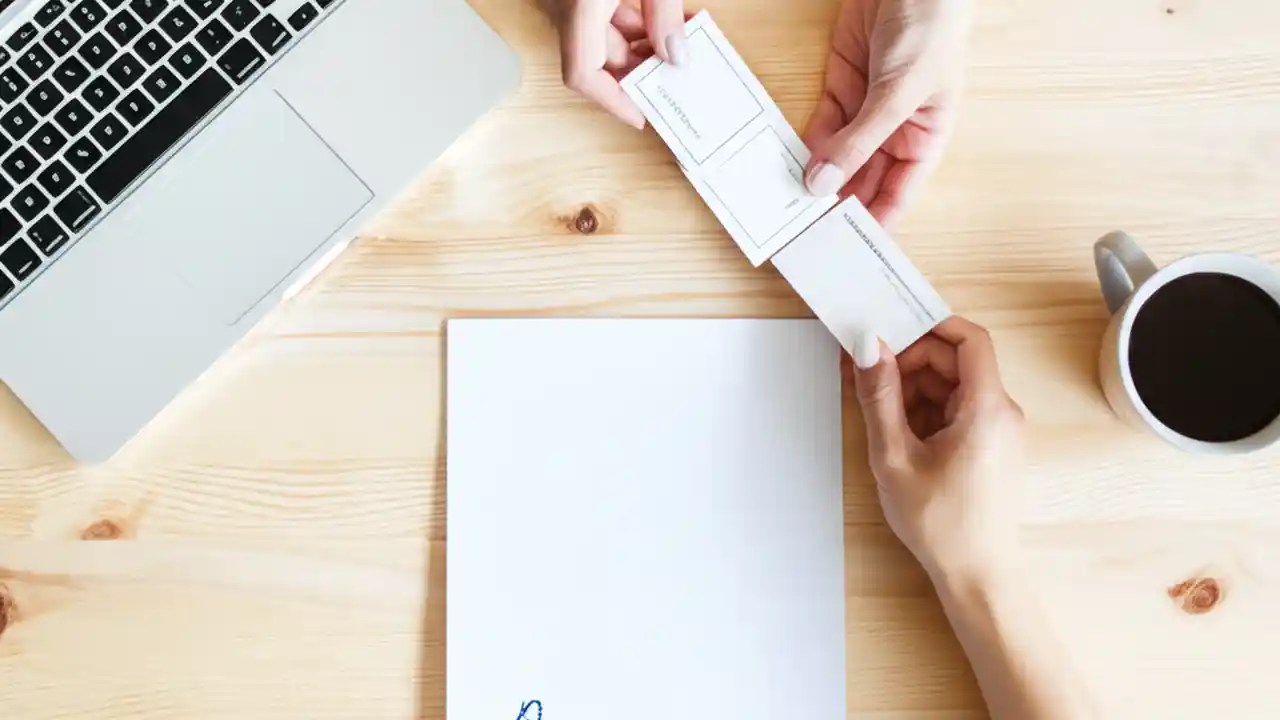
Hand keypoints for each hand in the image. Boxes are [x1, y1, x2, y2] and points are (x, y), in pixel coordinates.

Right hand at [541, 0, 689, 128]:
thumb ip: (665, 13)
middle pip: (597, 60)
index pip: (583, 75)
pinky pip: (594, 18)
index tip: (642, 116)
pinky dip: (627, 21)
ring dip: (637, 45)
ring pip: (598, 38)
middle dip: (638, 71)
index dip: (613, 103)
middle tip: (677, 74)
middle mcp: (562, 8)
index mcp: (579, 8)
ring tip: (678, 40)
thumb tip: (676, 56)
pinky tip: (659, 17)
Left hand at [804, 0, 971, 226]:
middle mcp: (895, 130)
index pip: (897, 194)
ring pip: (836, 156)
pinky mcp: (841, 85)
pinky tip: (786, 166)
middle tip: (803, 234)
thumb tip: (823, 184)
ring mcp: (866, 109)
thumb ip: (860, 141)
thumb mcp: (898, 94)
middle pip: (862, 180)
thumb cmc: (931, 29)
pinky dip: (803, 145)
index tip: (842, 247)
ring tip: (788, 206)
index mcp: (925, 139)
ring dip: (814, 178)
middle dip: (835, 204)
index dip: (871, 222)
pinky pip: (820, 126)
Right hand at [847, 317, 1025, 579]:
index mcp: (987, 409)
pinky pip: (956, 411)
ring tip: (874, 410)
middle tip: (866, 375)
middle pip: (955, 363)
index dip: (929, 326)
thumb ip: (879, 397)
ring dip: (913, 389)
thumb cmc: (941, 524)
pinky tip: (895, 432)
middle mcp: (1002, 413)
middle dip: (910, 363)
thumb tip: (869, 347)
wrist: (977, 576)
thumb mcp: (895, 457)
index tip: (892, 331)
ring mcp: (998, 431)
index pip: (969, 339)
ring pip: (952, 387)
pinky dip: (925, 412)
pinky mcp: (990, 447)